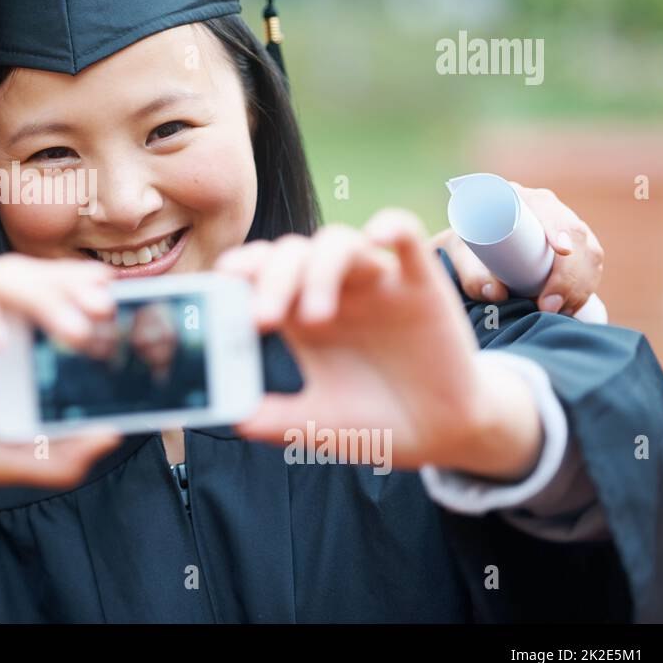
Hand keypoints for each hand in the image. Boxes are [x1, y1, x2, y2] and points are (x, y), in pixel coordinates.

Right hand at [0, 254, 120, 508]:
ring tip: (74, 328)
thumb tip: (112, 435)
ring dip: (41, 297)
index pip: (45, 298)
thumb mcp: (3, 455)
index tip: (118, 299)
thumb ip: (56, 452)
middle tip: (105, 309)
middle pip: (27, 280)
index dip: (79, 291)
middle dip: (69, 289)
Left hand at [218, 210, 542, 477]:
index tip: (218, 291)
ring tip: (313, 317)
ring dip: (316, 270)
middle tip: (261, 321)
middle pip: (290, 253)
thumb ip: (276, 420)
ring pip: (337, 242)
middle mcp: (333, 290)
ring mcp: (376, 284)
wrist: (443, 435)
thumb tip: (232, 417)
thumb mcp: (319, 424)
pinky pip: (406, 237)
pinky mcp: (422, 286)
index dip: (237, 270)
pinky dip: (391, 227)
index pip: (258, 270)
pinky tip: (376, 238)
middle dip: (268, 278)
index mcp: (298, 314)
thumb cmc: (376, 421)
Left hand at [433, 181, 603, 315]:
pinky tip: (571, 307)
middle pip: (574, 232)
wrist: (472, 252)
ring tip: (557, 312)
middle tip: (548, 305)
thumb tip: (497, 294)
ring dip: (580, 286)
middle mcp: (545, 208)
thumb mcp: (460, 259)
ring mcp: (565, 226)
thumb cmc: (465, 251)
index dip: (558, 225)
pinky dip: (585, 289)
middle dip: (569, 272)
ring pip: (588, 252)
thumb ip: (472, 276)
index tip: (561, 250)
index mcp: (515, 197)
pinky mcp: (576, 246)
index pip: (544, 205)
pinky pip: (592, 265)